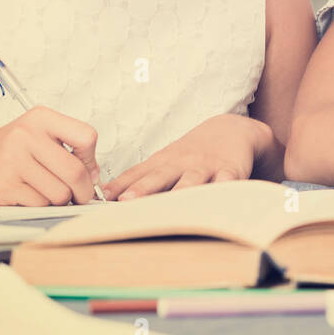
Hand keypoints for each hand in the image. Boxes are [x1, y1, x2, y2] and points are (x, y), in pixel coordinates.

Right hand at [0, 106, 100, 205]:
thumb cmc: (9, 150)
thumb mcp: (39, 135)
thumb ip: (69, 149)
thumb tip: (94, 176)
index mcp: (40, 118)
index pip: (86, 137)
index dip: (91, 159)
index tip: (87, 169)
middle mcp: (26, 135)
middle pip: (75, 171)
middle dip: (83, 190)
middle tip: (80, 194)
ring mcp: (13, 160)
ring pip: (59, 192)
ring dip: (60, 199)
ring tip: (47, 190)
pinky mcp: (5, 185)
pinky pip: (40, 203)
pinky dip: (40, 204)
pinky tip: (28, 193)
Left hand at [102, 114, 271, 200]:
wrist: (231, 130)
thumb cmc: (191, 152)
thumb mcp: (165, 160)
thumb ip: (140, 177)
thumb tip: (107, 195)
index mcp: (163, 162)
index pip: (138, 174)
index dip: (120, 186)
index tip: (102, 198)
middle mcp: (182, 163)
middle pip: (160, 176)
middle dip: (143, 189)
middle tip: (126, 201)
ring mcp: (206, 167)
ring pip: (192, 180)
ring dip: (180, 191)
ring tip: (170, 204)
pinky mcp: (230, 171)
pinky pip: (226, 181)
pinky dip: (222, 190)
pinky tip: (217, 199)